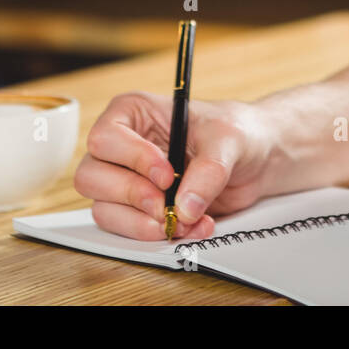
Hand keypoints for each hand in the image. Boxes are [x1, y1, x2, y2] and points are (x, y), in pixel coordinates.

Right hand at [74, 91, 276, 240]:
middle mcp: (122, 147)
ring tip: (185, 221)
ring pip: (104, 210)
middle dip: (132, 197)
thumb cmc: (236, 131)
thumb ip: (209, 170)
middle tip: (166, 206)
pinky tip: (190, 227)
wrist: (256, 159)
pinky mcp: (139, 209)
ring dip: (143, 223)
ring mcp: (127, 180)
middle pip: (92, 178)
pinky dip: (156, 234)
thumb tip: (184, 206)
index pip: (105, 139)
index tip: (166, 175)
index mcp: (133, 113)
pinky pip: (128, 229)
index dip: (132, 160)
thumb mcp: (228, 140)